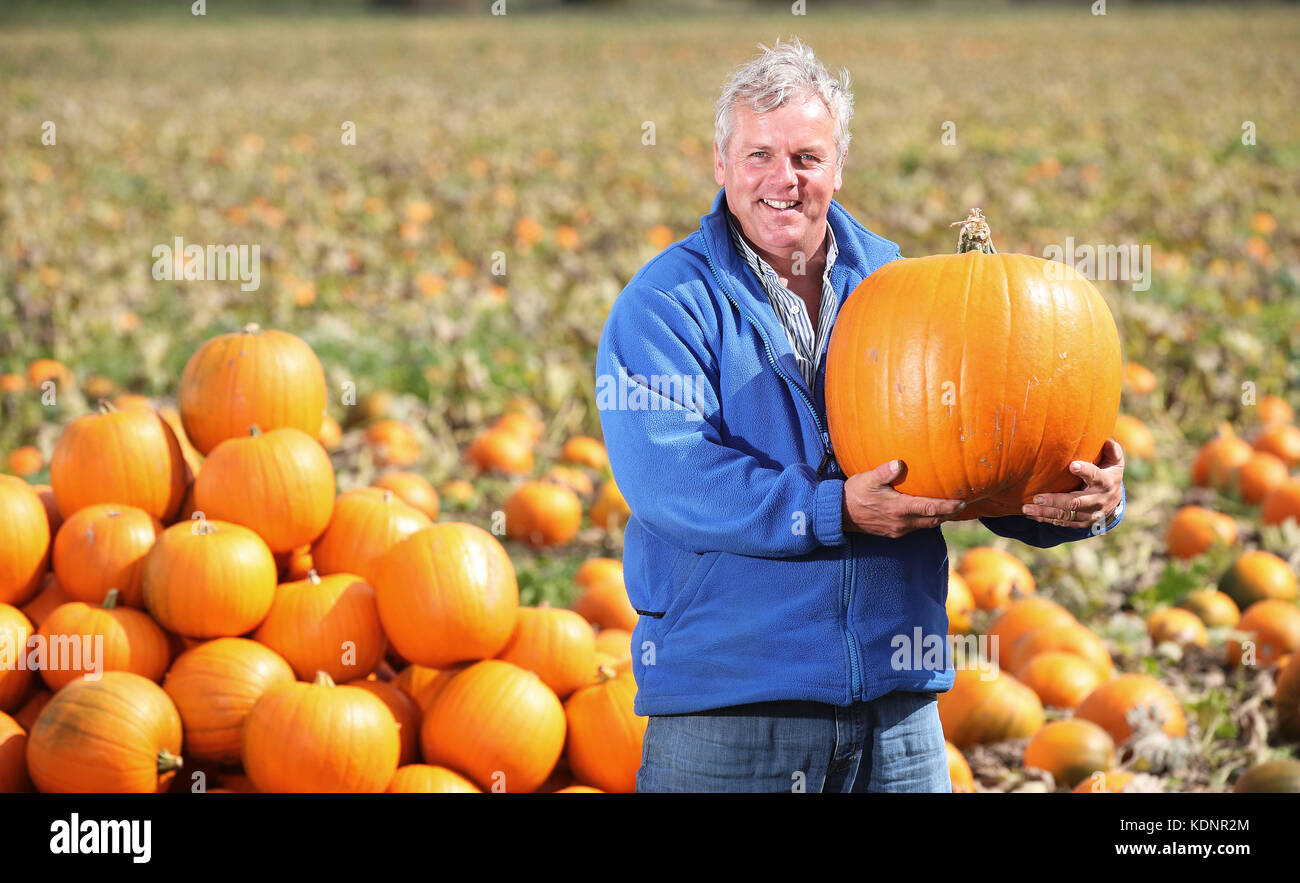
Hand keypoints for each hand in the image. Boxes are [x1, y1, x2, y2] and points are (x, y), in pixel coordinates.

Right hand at [842, 459, 967, 537]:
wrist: (839, 514)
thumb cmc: (853, 493)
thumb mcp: (867, 478)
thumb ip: (885, 472)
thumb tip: (899, 463)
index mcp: (899, 508)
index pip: (930, 508)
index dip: (948, 506)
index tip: (962, 502)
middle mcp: (902, 522)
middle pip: (933, 520)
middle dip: (949, 513)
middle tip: (964, 505)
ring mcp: (898, 529)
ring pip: (926, 525)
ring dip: (939, 518)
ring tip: (951, 509)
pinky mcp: (893, 532)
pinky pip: (915, 527)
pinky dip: (926, 520)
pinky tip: (928, 512)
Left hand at [1020, 439, 1125, 529]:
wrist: (1114, 502)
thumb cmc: (1109, 474)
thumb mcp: (1115, 462)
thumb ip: (1112, 451)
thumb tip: (1107, 440)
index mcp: (1105, 482)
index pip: (1095, 476)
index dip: (1085, 471)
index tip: (1072, 465)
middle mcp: (1097, 500)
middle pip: (1075, 502)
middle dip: (1055, 501)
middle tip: (1037, 498)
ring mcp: (1089, 514)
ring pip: (1066, 515)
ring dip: (1045, 512)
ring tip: (1026, 508)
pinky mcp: (1081, 522)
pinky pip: (1063, 522)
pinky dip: (1047, 519)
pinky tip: (1031, 515)